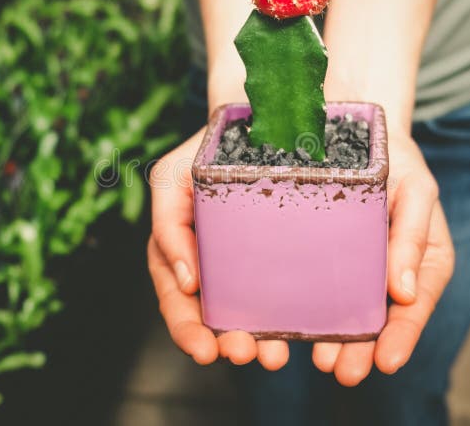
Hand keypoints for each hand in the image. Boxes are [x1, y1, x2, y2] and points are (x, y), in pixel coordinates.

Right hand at [147, 129, 289, 369]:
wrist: (264, 113)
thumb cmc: (212, 145)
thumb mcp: (172, 176)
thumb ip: (167, 222)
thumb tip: (190, 283)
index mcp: (182, 243)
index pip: (176, 295)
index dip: (184, 324)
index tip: (204, 347)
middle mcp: (210, 255)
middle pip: (209, 311)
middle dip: (221, 340)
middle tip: (242, 355)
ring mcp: (243, 255)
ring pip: (243, 305)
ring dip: (254, 337)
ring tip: (271, 357)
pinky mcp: (280, 251)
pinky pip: (280, 287)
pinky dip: (286, 313)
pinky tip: (302, 333)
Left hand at [310, 132, 454, 385]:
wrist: (354, 128)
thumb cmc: (395, 159)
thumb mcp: (415, 188)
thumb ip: (414, 234)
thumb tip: (403, 293)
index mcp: (419, 260)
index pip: (415, 305)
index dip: (403, 336)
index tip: (386, 361)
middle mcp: (385, 270)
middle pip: (377, 318)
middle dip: (362, 348)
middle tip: (344, 370)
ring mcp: (351, 266)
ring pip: (343, 309)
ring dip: (332, 338)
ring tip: (319, 358)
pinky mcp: (317, 256)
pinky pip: (311, 284)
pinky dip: (301, 307)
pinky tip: (286, 324)